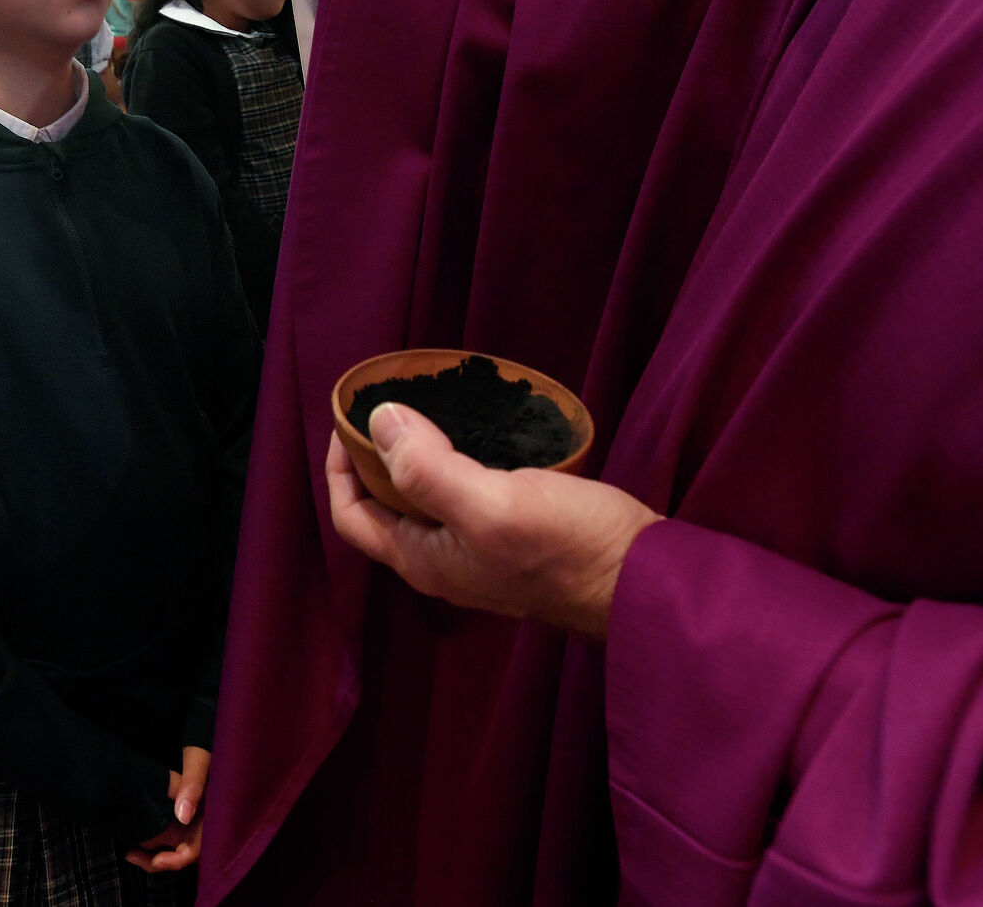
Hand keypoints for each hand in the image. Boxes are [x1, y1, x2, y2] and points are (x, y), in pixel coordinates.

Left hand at [124, 745, 209, 872]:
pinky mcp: (177, 809)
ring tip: (129, 850)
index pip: (200, 848)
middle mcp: (203, 819)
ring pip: (173, 845)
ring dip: (152, 851)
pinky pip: (165, 830)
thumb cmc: (204, 741)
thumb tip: (183, 816)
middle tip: (132, 854)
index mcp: (213, 813)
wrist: (198, 728)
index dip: (179, 858)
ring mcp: (189, 815)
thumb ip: (193, 785)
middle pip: (184, 853)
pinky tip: (133, 833)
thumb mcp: (199, 759)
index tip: (157, 860)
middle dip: (159, 860)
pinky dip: (150, 836)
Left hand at [326, 404, 659, 638]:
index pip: (352, 516)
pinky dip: (456, 461)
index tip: (352, 417)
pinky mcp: (514, 536)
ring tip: (427, 408)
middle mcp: (443, 560)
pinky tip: (475, 432)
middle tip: (390, 403)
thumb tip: (378, 421)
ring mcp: (479, 551)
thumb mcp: (490, 504)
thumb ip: (427, 470)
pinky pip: (465, 494)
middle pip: (385, 506)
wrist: (642, 579)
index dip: (340, 467)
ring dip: (417, 456)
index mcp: (423, 559)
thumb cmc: (566, 547)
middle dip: (376, 456)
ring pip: (426, 499)